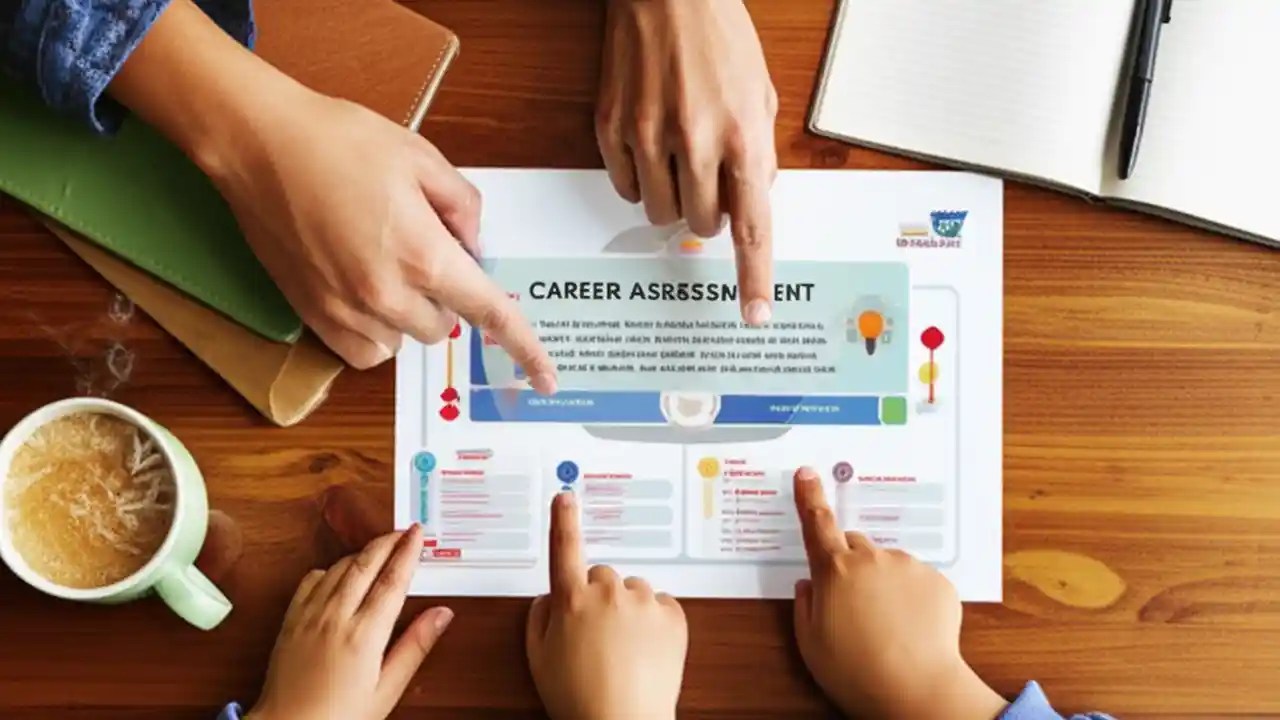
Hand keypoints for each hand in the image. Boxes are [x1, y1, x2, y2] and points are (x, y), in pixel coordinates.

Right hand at [207, 92, 554, 382]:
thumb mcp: (421, 158)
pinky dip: (375, 330)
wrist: (258, 145)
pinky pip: (365, 351)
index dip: (524, 348)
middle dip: (444, 293)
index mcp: (423, 255)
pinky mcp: (312, 316)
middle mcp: (387, 294)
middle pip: (443, 325)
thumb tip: (473, 246)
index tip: (547, 377)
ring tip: (380, 257)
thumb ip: (462, 207)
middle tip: (418, 244)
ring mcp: (346, 311)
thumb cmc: (340, 142)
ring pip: (404, 338)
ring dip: (408, 310)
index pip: (488, 313)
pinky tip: (361, 287)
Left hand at [247, 525, 451, 719]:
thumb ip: (415, 646)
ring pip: (339, 567)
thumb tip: (441, 615)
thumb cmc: (338, 717)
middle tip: (402, 532)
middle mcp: (335, 617)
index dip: (408, 552)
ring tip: (378, 550)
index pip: (393, 580)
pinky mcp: (291, 619)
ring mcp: (310, 615)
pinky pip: (310, 579)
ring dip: (361, 553)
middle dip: (387, 542)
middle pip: (366, 563)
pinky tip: (338, 574)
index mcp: (364, 635)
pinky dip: (329, 568)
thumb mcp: (387, 689)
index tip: (418, 534)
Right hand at [526, 493, 687, 719]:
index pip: (564, 548)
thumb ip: (538, 617)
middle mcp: (608, 592)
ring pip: (633, 591)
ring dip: (628, 609)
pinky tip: (645, 651)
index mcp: (571, 599)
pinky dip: (654, 622)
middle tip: (597, 635)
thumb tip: (549, 596)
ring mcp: (644, 602)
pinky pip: (661, 606)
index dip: (564, 519)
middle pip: (602, 576)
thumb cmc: (576, 698)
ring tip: (623, 650)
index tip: (565, 496)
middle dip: (599, 596)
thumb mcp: (538, 659)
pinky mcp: (673, 616)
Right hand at [598, 0, 778, 325]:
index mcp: (742, 136)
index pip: (752, 226)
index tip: (755, 312)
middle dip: (709, 215)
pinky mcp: (612, 129)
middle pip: (701, 226)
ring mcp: (648, 137)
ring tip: (678, 157)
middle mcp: (695, 142)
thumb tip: (748, 202)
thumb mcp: (760, 94)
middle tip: (709, 180)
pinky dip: (639, 179)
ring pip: (659, 212)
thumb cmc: (719, 36)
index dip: (753, 276)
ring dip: (673, 199)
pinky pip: (624, 186)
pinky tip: (649, 145)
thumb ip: (758, 154)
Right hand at [791, 468, 1006, 719]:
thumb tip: (809, 586)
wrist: (916, 690)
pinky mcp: (937, 581)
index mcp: (834, 571)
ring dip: (883, 584)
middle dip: (850, 565)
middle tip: (852, 604)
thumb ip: (805, 605)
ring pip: (888, 566)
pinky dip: (912, 598)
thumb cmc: (855, 672)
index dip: (810, 496)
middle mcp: (871, 559)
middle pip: (854, 547)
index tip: (807, 474)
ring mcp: (908, 566)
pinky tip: (910, 627)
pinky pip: (917, 581)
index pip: (817, 523)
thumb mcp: (810, 643)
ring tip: (886, 625)